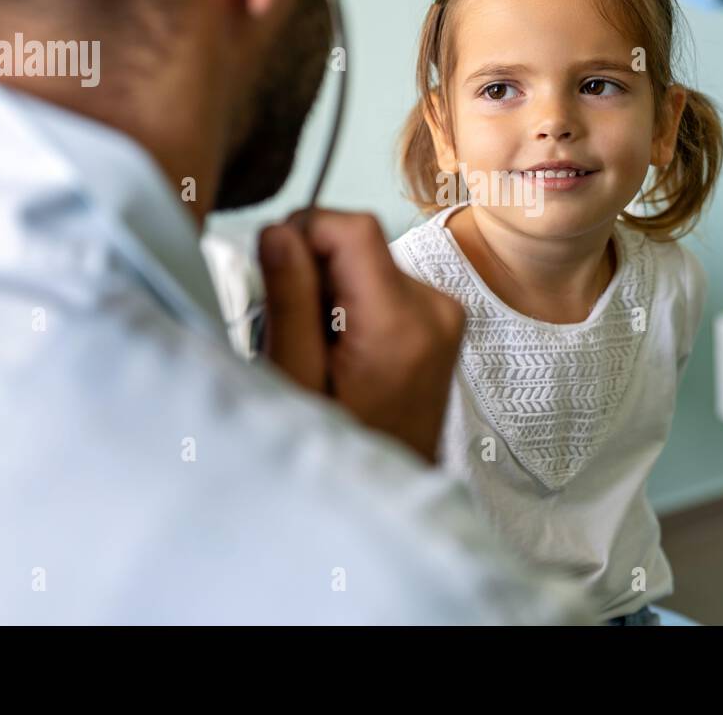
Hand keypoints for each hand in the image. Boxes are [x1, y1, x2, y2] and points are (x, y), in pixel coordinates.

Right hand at [258, 209, 464, 462]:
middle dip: (315, 270)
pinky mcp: (442, 319)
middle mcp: (436, 309)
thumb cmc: (340, 445)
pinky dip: (356, 302)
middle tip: (295, 327)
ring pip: (369, 260)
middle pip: (360, 242)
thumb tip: (279, 232)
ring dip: (333, 288)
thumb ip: (290, 299)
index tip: (277, 272)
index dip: (305, 235)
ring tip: (320, 346)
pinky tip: (344, 348)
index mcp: (402, 323)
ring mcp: (445, 313)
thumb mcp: (295, 376)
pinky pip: (386, 282)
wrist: (386, 494)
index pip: (353, 227)